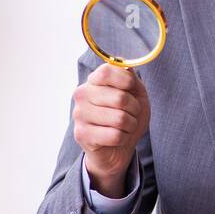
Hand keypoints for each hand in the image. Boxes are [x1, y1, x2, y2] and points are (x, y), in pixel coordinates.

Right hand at [73, 63, 150, 197]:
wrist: (118, 146)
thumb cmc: (127, 116)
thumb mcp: (136, 94)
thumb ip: (131, 79)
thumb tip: (127, 67)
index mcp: (94, 80)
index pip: (108, 71)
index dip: (127, 81)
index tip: (132, 89)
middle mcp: (82, 94)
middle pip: (120, 98)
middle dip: (135, 109)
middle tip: (131, 114)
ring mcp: (79, 114)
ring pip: (120, 119)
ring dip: (130, 125)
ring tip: (124, 126)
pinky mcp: (81, 134)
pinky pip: (115, 136)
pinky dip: (123, 138)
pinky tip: (117, 138)